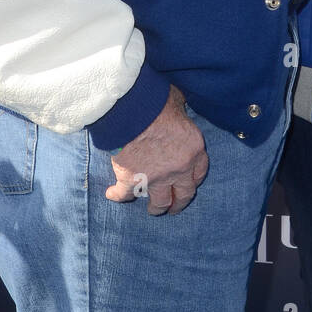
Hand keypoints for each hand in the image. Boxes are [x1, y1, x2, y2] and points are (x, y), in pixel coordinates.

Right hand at [106, 85, 208, 214]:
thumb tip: (177, 108)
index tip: (190, 182)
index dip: (194, 178)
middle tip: (174, 207)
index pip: (199, 172)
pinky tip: (112, 195)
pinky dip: (117, 196)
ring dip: (156, 207)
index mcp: (194, 151)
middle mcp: (179, 169)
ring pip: (159, 203)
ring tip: (153, 209)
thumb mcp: (179, 103)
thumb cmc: (157, 102)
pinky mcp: (131, 182)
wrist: (132, 111)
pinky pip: (124, 195)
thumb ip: (181, 112)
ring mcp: (155, 179)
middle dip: (179, 203)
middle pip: (183, 195)